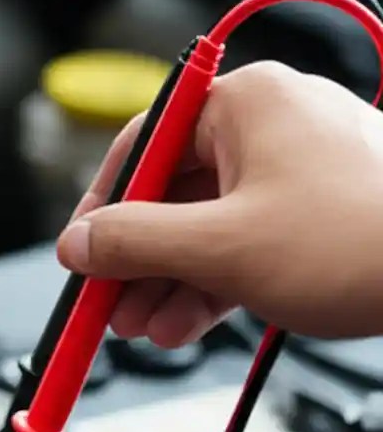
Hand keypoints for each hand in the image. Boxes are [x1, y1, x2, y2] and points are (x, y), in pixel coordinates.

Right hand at [56, 61, 382, 345]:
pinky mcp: (317, 214)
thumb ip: (133, 243)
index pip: (143, 145)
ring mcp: (298, 171)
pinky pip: (244, 243)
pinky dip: (211, 283)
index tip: (79, 252)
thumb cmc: (365, 242)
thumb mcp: (222, 248)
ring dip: (168, 283)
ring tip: (143, 327)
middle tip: (106, 304)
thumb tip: (77, 244)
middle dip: (136, 262)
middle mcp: (271, 127)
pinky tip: (185, 324)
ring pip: (206, 226)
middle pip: (171, 194)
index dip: (101, 207)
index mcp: (246, 104)